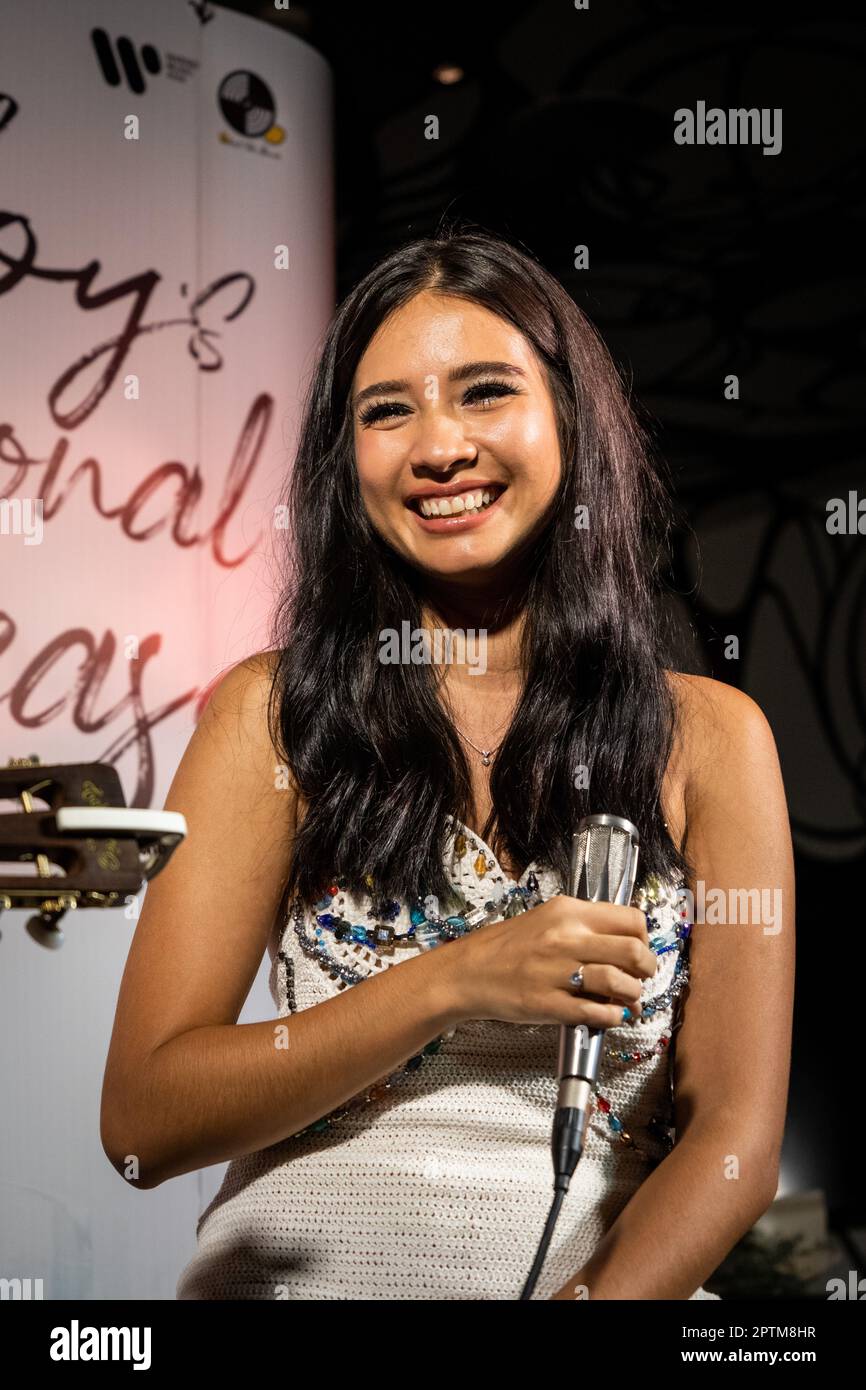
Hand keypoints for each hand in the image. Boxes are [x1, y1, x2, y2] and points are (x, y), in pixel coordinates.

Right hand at [437, 894, 657, 1028]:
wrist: (468, 972)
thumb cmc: (508, 947)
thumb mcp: (547, 920)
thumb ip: (584, 928)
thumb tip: (626, 947)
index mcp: (568, 912)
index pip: (631, 919)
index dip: (644, 938)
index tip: (640, 950)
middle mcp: (565, 938)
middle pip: (633, 951)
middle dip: (647, 970)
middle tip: (641, 978)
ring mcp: (557, 972)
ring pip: (620, 983)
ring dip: (632, 996)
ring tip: (628, 1001)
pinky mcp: (548, 1004)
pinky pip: (597, 1012)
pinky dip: (612, 1017)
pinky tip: (610, 1016)